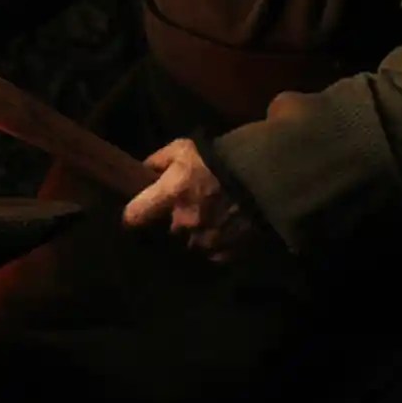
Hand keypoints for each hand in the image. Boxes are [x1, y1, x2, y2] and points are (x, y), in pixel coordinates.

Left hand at [122, 138, 253, 259]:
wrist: (268, 175)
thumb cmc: (219, 158)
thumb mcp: (184, 148)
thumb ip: (158, 160)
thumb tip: (143, 170)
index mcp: (169, 196)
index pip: (133, 217)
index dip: (133, 215)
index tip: (138, 212)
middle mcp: (183, 223)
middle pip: (166, 230)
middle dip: (173, 221)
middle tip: (187, 208)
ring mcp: (206, 240)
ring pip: (190, 243)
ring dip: (195, 234)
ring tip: (209, 219)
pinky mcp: (228, 252)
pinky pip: (213, 254)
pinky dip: (216, 245)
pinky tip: (224, 230)